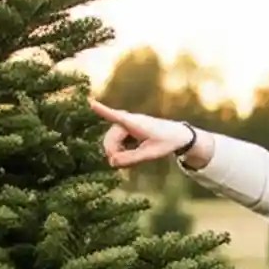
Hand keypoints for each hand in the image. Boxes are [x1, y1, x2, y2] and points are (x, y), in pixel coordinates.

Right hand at [89, 98, 208, 168]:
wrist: (178, 135)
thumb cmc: (166, 142)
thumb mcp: (150, 154)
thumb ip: (131, 159)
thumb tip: (112, 162)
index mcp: (135, 124)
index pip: (117, 117)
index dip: (103, 111)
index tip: (90, 103)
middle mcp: (129, 121)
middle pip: (110, 137)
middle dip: (112, 151)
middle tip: (118, 165)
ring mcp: (127, 124)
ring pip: (111, 139)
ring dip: (115, 151)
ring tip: (127, 159)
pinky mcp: (127, 129)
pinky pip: (116, 140)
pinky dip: (119, 148)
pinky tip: (129, 153)